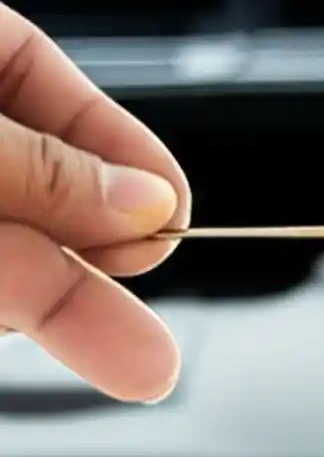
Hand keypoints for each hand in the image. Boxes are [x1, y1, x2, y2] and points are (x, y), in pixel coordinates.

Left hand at [0, 4, 188, 401]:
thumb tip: (142, 203)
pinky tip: (41, 330)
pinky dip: (7, 314)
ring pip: (5, 257)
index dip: (127, 159)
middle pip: (37, 195)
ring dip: (59, 307)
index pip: (55, 95)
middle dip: (97, 272)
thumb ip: (38, 165)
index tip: (173, 217)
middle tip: (150, 347)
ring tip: (130, 361)